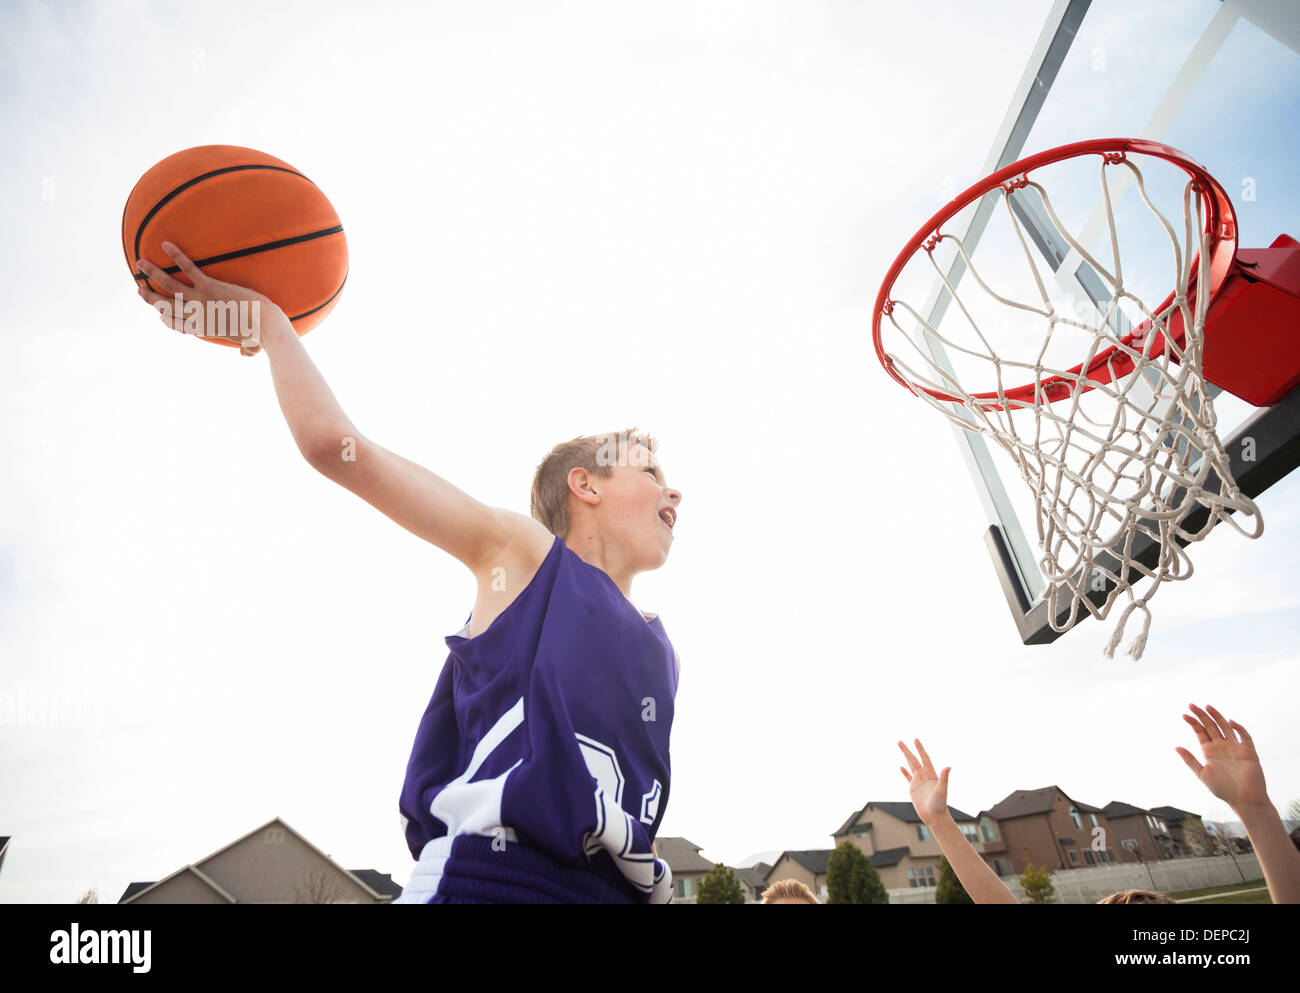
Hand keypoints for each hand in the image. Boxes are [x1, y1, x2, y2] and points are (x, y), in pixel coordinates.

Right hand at [136, 242, 278, 355]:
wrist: (263, 325)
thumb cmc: (261, 336)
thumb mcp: (252, 347)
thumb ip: (247, 350)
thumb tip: (246, 355)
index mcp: (205, 329)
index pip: (179, 325)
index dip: (167, 319)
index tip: (159, 314)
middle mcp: (197, 315)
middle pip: (167, 306)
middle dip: (151, 298)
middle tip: (139, 289)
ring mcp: (202, 300)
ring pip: (170, 285)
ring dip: (153, 273)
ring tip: (140, 263)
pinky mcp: (210, 286)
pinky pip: (189, 269)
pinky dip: (176, 256)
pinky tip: (166, 244)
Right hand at [898, 738, 949, 825]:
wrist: (935, 816)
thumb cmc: (940, 804)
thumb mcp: (942, 790)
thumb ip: (944, 778)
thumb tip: (949, 767)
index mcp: (931, 774)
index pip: (924, 758)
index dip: (920, 749)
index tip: (915, 740)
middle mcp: (924, 776)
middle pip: (914, 760)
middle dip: (907, 750)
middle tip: (900, 741)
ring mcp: (918, 782)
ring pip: (910, 766)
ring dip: (905, 757)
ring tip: (900, 749)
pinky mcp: (913, 789)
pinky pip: (908, 778)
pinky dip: (904, 772)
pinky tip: (901, 767)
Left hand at [1176, 704, 1268, 812]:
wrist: (1244, 800)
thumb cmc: (1223, 790)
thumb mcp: (1202, 774)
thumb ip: (1190, 760)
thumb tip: (1176, 747)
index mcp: (1209, 752)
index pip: (1201, 732)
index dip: (1193, 723)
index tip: (1184, 715)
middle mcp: (1222, 747)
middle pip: (1211, 727)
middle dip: (1202, 716)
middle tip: (1192, 705)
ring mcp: (1235, 748)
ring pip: (1226, 728)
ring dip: (1217, 717)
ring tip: (1207, 707)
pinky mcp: (1248, 752)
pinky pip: (1245, 737)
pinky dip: (1239, 728)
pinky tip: (1230, 722)